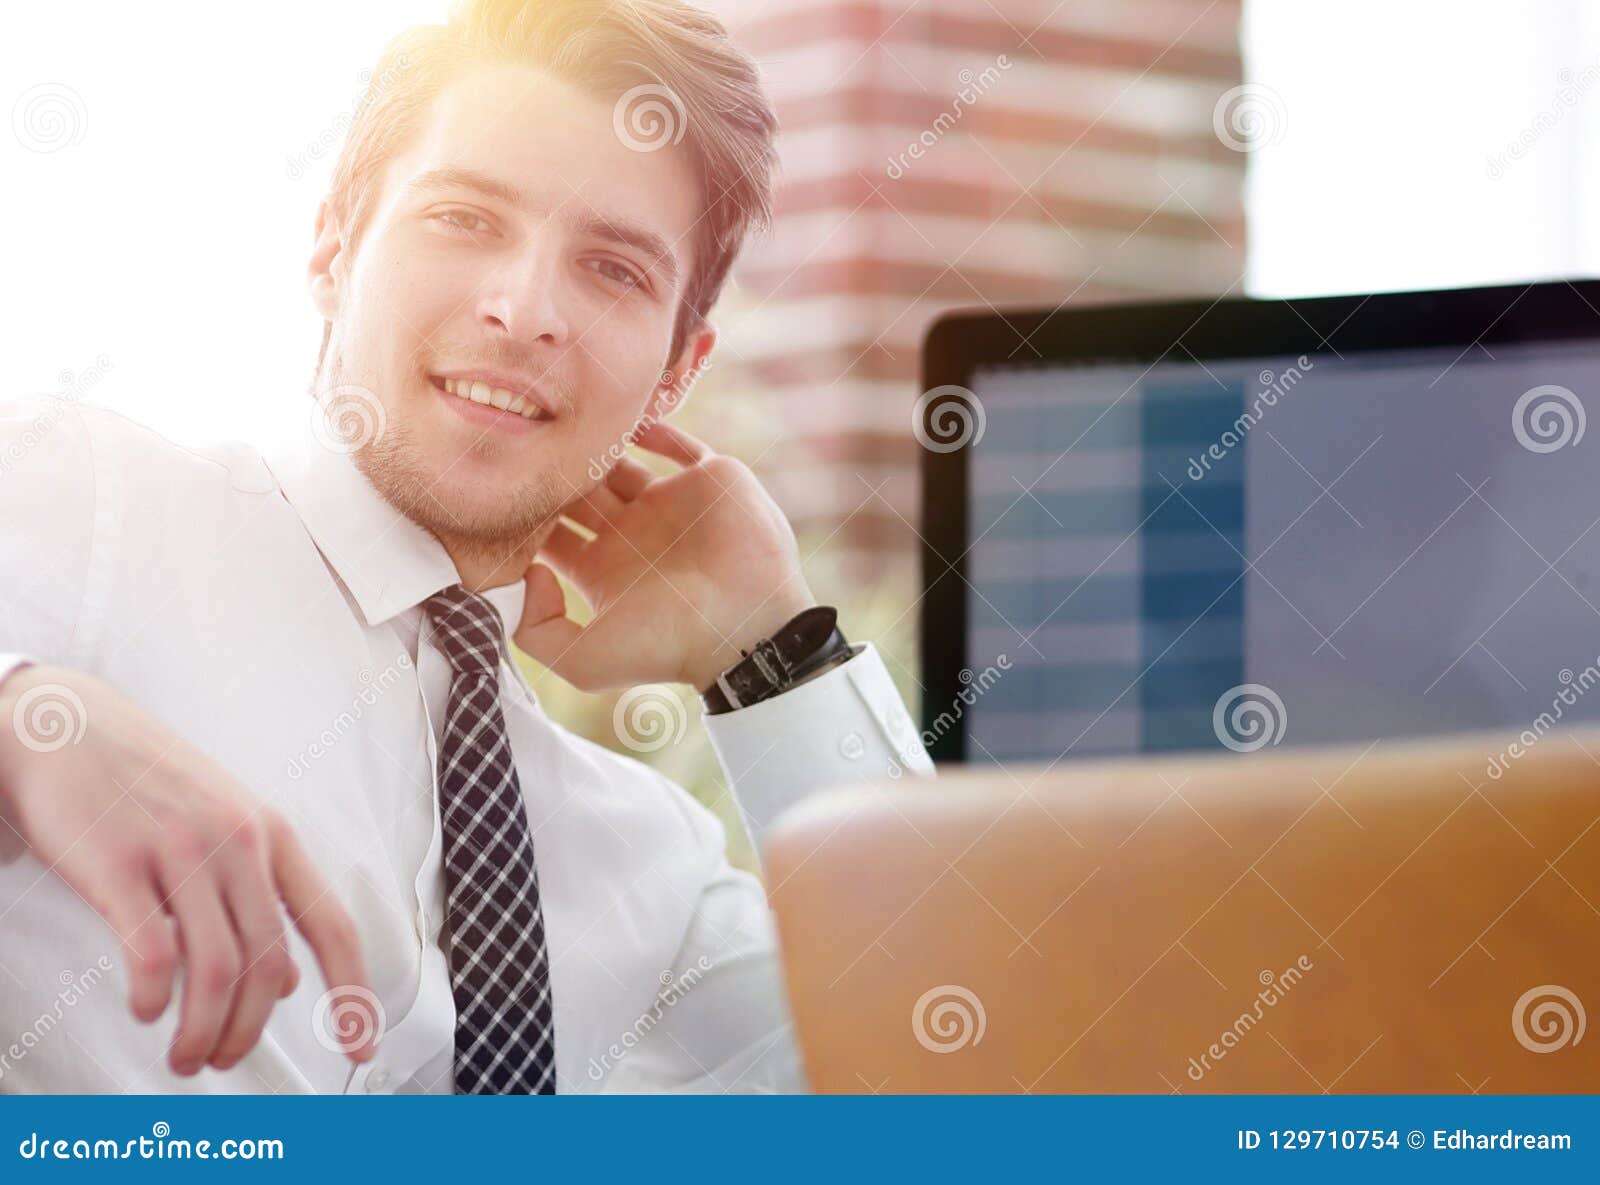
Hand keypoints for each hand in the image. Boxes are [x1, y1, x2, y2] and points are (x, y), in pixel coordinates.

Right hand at [0, 663, 375, 1075]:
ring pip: (217, 971)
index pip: (332, 924)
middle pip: (268, 967)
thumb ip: (259, 895)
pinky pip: (153, 953)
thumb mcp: (224, 823)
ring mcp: (180, 850)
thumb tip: (286, 981)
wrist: (63, 725)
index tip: (360, 1047)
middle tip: (221, 1061)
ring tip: (186, 1056)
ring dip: (203, 1031)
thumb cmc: (145, 783)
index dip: (352, 991)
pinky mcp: (117, 863)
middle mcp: (238, 842)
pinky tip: (145, 1011)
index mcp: (271, 835)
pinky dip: (154, 999)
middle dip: (248, 1030)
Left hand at [515, 421, 815, 691]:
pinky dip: (652, 426)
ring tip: (568, 422)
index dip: (525, 513)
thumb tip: (524, 572)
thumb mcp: (584, 661)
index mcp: (603, 571)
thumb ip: (534, 629)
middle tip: (526, 445)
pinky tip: (624, 414)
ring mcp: (670, 505)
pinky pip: (677, 442)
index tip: (498, 493)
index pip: (551, 531)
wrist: (746, 628)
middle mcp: (633, 534)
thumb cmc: (670, 648)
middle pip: (579, 490)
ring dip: (596, 445)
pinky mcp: (708, 481)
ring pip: (622, 461)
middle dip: (554, 473)